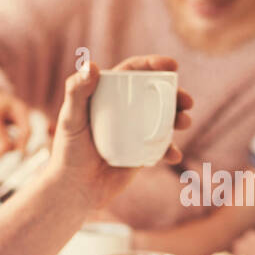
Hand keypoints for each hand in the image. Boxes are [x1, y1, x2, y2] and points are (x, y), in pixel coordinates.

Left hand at [47, 55, 192, 209]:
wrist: (76, 190)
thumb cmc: (67, 152)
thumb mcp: (69, 120)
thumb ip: (76, 93)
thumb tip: (92, 65)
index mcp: (108, 95)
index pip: (133, 73)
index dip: (153, 64)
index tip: (172, 66)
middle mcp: (124, 109)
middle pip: (155, 94)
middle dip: (175, 94)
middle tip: (187, 100)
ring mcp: (135, 131)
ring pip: (163, 119)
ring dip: (179, 118)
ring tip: (184, 122)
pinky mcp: (142, 152)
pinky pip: (162, 148)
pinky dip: (171, 150)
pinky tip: (173, 155)